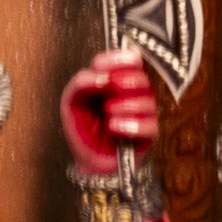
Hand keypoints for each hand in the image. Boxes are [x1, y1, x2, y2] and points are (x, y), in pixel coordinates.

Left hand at [56, 45, 166, 184]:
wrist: (88, 162)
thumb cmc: (82, 130)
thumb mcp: (71, 103)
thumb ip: (81, 83)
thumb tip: (101, 76)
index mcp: (114, 81)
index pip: (125, 61)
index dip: (117, 59)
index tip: (102, 65)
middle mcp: (132, 94)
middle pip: (141, 77)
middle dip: (123, 82)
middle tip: (107, 92)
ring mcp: (143, 113)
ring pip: (148, 100)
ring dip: (125, 105)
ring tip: (108, 115)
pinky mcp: (149, 134)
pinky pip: (150, 124)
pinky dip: (131, 125)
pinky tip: (114, 127)